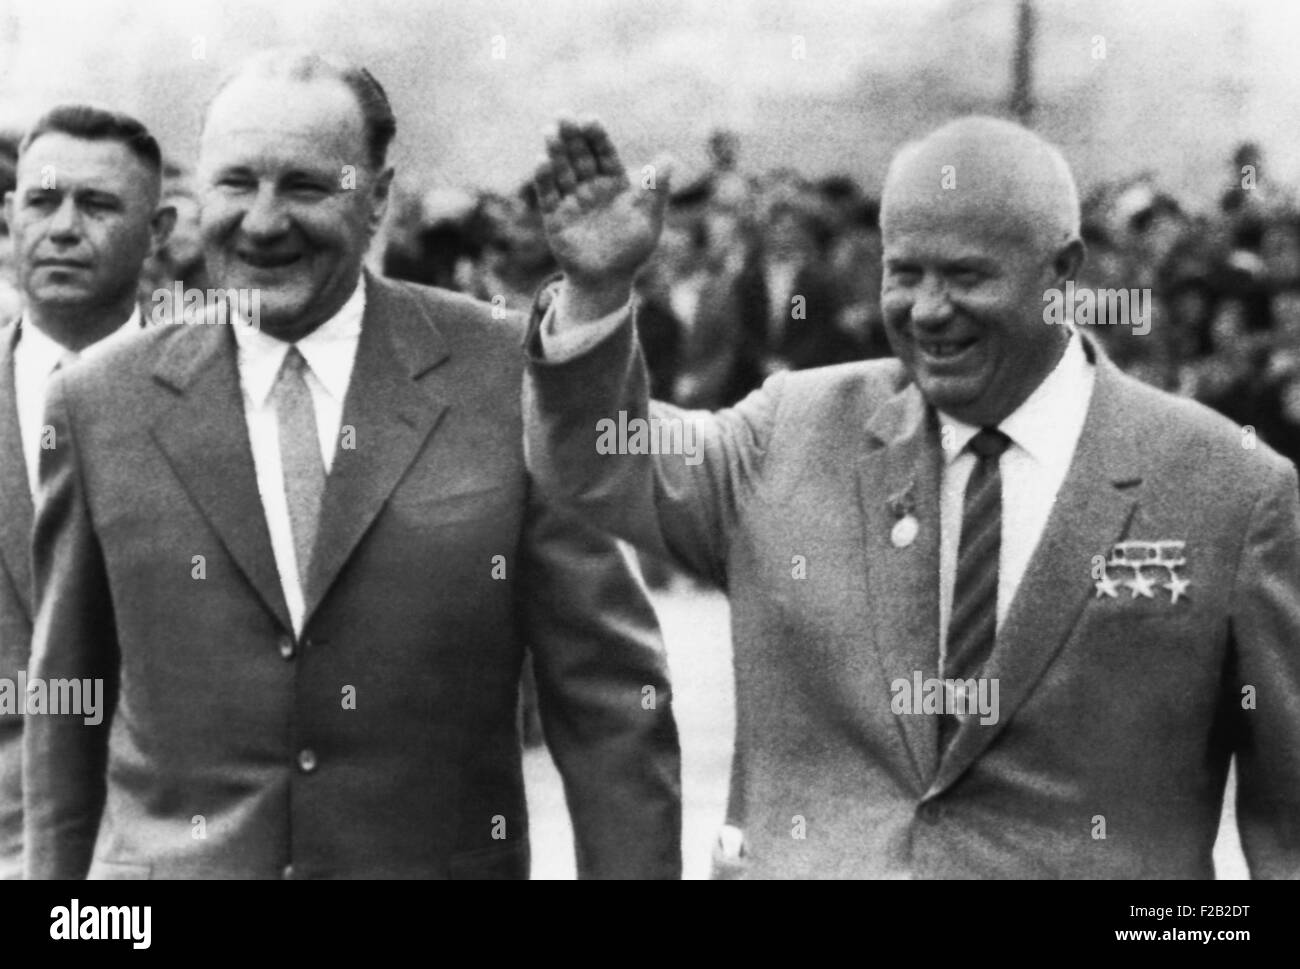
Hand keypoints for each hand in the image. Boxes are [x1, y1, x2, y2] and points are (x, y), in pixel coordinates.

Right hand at [535, 116, 670, 319]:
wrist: (608, 280)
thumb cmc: (632, 250)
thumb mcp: (649, 219)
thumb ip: (656, 190)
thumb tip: (668, 158)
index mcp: (613, 183)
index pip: (604, 153)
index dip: (596, 136)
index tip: (590, 119)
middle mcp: (590, 187)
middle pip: (579, 156)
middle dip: (572, 136)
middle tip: (564, 115)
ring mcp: (571, 200)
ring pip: (562, 170)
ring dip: (555, 151)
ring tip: (550, 131)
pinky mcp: (555, 217)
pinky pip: (549, 195)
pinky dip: (544, 178)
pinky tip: (541, 161)